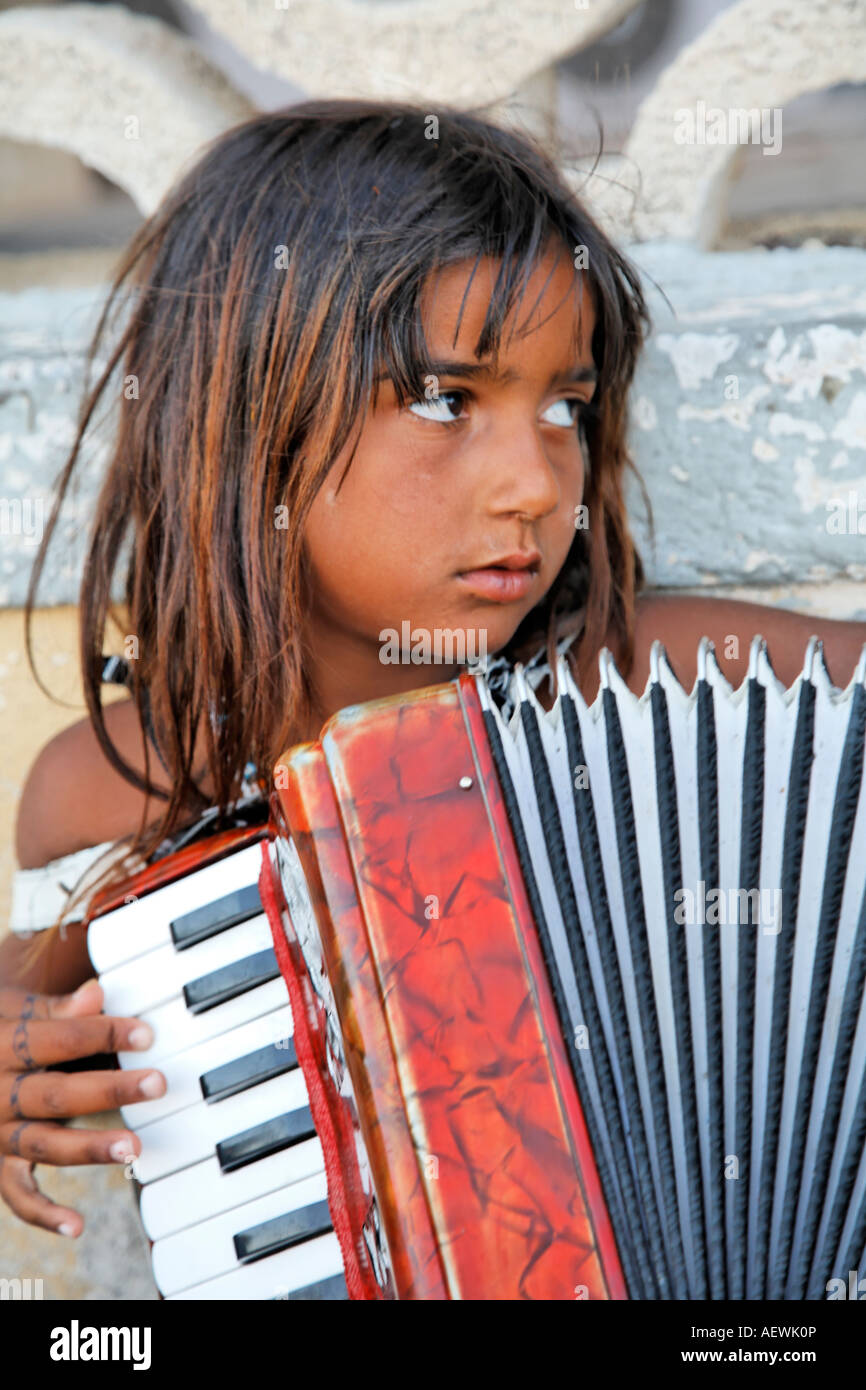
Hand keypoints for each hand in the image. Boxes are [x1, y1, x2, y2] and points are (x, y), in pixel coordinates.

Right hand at [0, 978, 165, 1236]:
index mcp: (1, 1046)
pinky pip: (17, 1195)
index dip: (103, 1034)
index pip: (56, 1039)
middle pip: (55, 1094)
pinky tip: (77, 1226)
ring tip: (134, 1148)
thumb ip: (54, 1010)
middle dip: (109, 1090)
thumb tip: (97, 994)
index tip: (147, 1034)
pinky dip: (44, 1214)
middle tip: (157, 1084)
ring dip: (89, 1148)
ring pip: (44, 1144)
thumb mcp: (12, 1011)